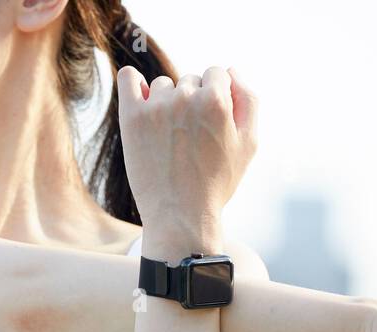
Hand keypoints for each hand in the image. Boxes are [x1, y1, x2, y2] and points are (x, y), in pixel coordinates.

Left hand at [116, 64, 256, 257]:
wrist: (179, 216)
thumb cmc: (217, 182)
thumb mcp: (249, 143)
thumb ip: (248, 99)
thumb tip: (231, 70)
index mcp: (216, 100)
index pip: (216, 73)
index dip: (217, 97)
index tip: (211, 123)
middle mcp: (185, 98)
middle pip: (190, 80)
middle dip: (193, 102)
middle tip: (191, 138)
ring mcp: (156, 107)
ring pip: (163, 85)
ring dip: (167, 102)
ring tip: (170, 138)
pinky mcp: (131, 118)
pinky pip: (128, 79)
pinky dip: (133, 82)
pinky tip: (140, 97)